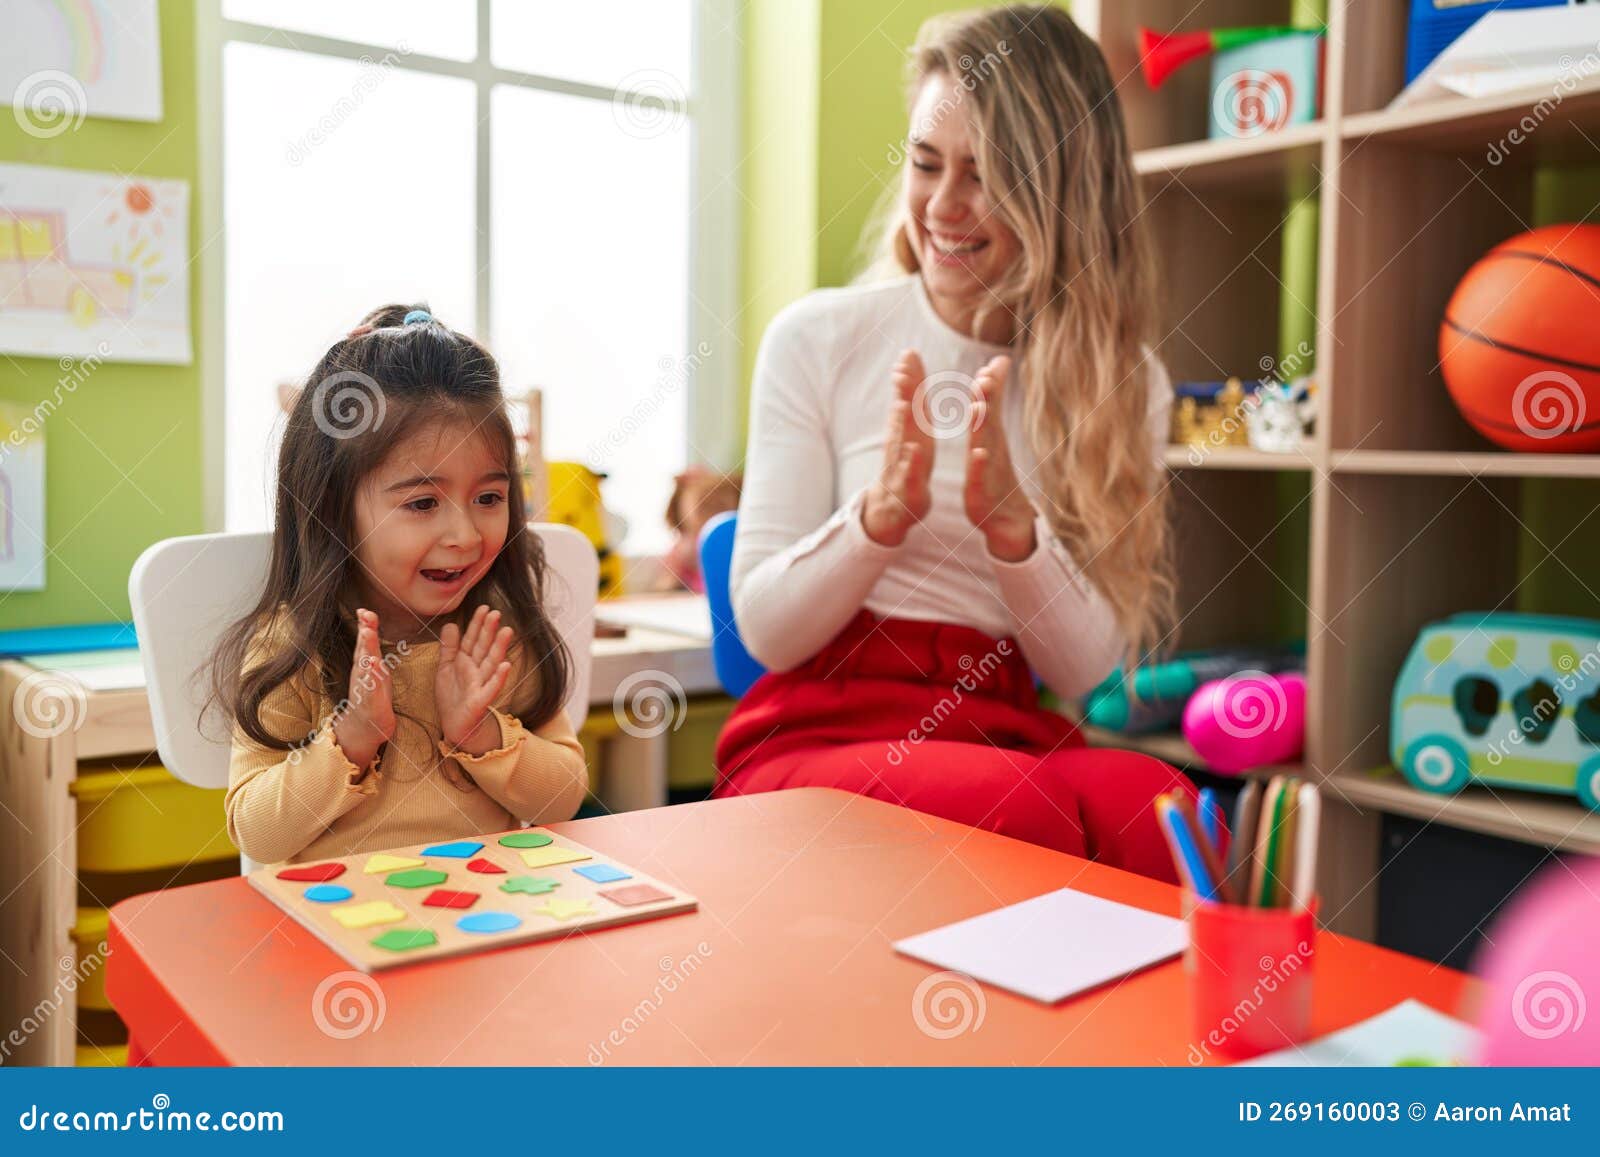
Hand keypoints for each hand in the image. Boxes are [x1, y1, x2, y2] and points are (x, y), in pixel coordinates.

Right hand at [332, 608, 395, 770]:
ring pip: (365, 665)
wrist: (364, 727)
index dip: (365, 625)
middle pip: (363, 649)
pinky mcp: (370, 701)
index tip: (365, 609)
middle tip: (366, 615)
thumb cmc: (372, 696)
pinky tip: (374, 664)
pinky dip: (371, 675)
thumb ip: (371, 649)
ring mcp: (364, 687)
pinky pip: (370, 686)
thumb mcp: (375, 669)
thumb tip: (370, 628)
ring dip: (366, 649)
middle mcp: (362, 673)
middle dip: (365, 632)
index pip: (365, 642)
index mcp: (366, 665)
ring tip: (367, 633)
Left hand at [436, 605, 513, 755]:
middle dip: (489, 631)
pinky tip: (506, 665)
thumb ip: (448, 648)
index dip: (477, 624)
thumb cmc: (452, 697)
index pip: (473, 639)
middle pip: (484, 647)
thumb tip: (450, 624)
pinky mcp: (481, 700)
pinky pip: (492, 687)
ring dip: (499, 647)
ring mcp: (481, 684)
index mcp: (466, 661)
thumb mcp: (445, 668)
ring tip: (507, 631)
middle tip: (496, 613)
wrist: (454, 725)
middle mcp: (476, 670)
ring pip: (491, 663)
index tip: (484, 608)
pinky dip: (499, 677)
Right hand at [862, 350, 935, 546]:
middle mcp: (903, 444)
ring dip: (902, 424)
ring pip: (902, 442)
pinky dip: (912, 462)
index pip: (910, 400)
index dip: (910, 377)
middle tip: (901, 368)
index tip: (909, 353)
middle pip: (903, 415)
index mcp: (911, 431)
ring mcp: (902, 465)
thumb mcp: (912, 435)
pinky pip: (910, 473)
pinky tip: (914, 451)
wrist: (893, 509)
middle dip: (903, 393)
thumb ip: (911, 404)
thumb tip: (907, 371)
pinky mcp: (907, 487)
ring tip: (902, 404)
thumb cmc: (907, 467)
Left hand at [963, 355, 1037, 562]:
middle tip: (986, 376)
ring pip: (985, 445)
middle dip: (988, 398)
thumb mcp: (992, 435)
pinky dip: (979, 465)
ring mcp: (988, 470)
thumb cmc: (996, 472)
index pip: (992, 406)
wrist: (1006, 518)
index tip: (995, 362)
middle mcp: (993, 449)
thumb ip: (993, 400)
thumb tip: (995, 367)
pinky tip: (978, 454)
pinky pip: (980, 477)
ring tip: (979, 407)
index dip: (993, 385)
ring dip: (982, 426)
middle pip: (990, 420)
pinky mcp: (981, 491)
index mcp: (991, 436)